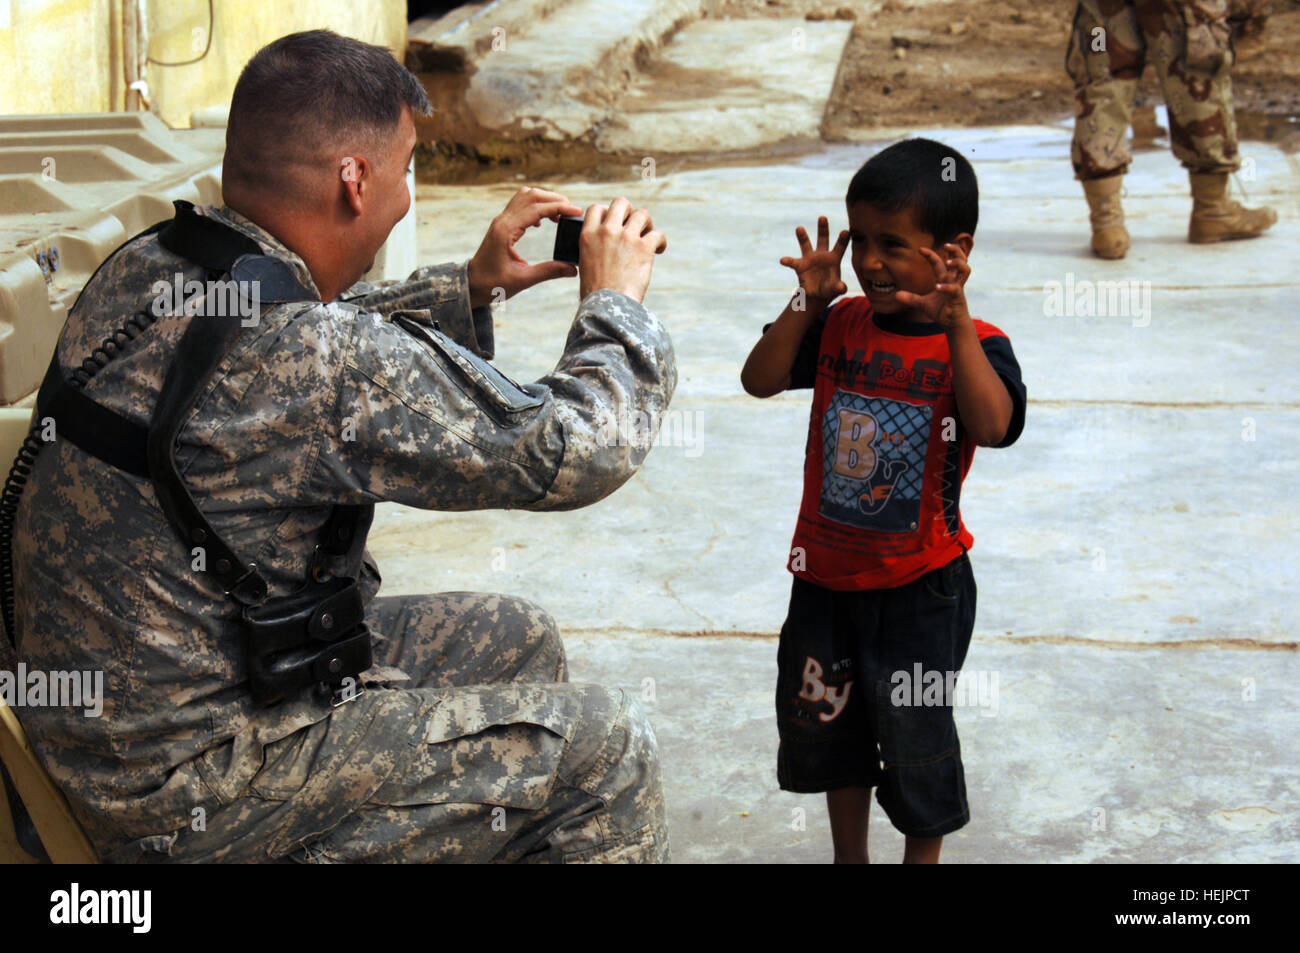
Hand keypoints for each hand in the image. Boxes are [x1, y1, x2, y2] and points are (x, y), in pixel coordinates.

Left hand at [467, 187, 580, 307]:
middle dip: (554, 199)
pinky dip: (536, 206)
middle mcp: (503, 220)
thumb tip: (572, 269)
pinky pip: (520, 205)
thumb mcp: (522, 280)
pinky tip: (544, 221)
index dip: (559, 207)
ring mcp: (501, 220)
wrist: (472, 284)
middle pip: (531, 195)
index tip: (576, 211)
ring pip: (525, 196)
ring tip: (560, 214)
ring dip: (544, 200)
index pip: (537, 209)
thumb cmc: (493, 284)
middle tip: (571, 210)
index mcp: (506, 230)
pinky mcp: (502, 224)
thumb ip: (548, 272)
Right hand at [578, 197, 667, 302]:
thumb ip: (592, 249)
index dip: (607, 212)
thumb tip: (603, 249)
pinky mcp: (644, 248)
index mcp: (588, 235)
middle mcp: (607, 231)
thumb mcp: (584, 265)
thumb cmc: (595, 294)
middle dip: (629, 211)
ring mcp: (626, 237)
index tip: (614, 223)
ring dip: (647, 223)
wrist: (608, 308)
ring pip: (642, 213)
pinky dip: (661, 241)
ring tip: (648, 236)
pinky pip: (657, 234)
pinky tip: (659, 250)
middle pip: (621, 202)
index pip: (596, 209)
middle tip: (633, 225)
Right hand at [779, 216, 848, 303]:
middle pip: (823, 239)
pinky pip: (793, 262)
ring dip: (803, 237)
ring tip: (799, 228)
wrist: (816, 293)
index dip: (843, 239)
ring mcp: (810, 258)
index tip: (846, 231)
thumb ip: (839, 287)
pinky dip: (788, 261)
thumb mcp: (835, 289)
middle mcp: (822, 255)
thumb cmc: (829, 289)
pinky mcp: (800, 266)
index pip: (840, 246)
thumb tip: (842, 288)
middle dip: (823, 228)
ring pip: (806, 245)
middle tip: (822, 217)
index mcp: (834, 258)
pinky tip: (783, 260)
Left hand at [895, 243, 972, 330]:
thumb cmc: (942, 312)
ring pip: (965, 269)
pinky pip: (955, 289)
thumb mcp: (923, 304)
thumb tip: (896, 295)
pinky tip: (937, 287)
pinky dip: (946, 287)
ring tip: (947, 262)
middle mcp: (953, 280)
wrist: (953, 325)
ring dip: (958, 263)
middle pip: (960, 259)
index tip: (920, 250)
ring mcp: (957, 288)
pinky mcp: (958, 298)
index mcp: (945, 279)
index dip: (930, 255)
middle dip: (955, 250)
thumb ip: (911, 298)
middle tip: (946, 245)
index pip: (939, 263)